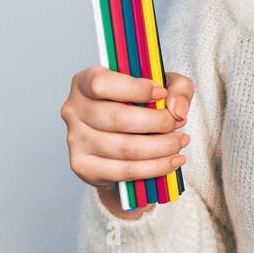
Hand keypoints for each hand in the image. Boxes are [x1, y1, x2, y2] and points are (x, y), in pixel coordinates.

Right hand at [60, 67, 193, 215]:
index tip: (161, 93)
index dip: (135, 89)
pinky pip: (124, 171)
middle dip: (158, 122)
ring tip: (179, 142)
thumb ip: (178, 88)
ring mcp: (75, 140)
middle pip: (117, 118)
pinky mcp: (84, 167)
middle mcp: (74, 110)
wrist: (124, 144)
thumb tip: (177, 109)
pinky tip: (172, 160)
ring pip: (124, 148)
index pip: (101, 83)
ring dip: (161, 147)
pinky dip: (155, 167)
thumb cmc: (140, 106)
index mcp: (85, 81)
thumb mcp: (164, 86)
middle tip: (178, 123)